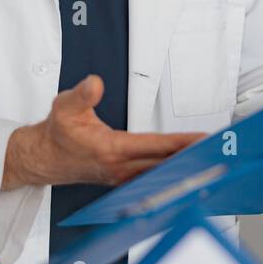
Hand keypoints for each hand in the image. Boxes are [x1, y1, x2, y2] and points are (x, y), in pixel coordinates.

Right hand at [3, 74, 204, 188]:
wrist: (44, 158)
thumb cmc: (57, 134)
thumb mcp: (65, 106)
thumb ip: (82, 94)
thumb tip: (95, 83)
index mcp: (111, 150)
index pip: (155, 146)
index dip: (181, 143)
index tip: (202, 140)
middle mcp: (120, 168)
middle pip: (165, 164)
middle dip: (192, 157)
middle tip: (219, 151)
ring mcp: (123, 177)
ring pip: (161, 174)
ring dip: (185, 167)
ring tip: (210, 159)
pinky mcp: (123, 181)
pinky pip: (153, 179)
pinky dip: (171, 174)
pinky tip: (186, 170)